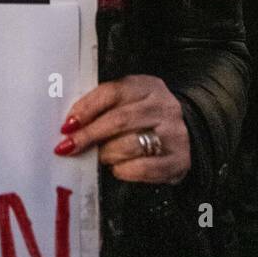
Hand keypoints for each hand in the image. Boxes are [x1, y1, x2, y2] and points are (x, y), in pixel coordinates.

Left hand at [54, 75, 190, 184]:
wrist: (189, 133)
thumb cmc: (146, 117)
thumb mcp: (129, 101)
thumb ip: (103, 107)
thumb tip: (70, 126)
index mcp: (147, 86)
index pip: (112, 92)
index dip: (86, 109)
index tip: (67, 125)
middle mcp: (163, 107)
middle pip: (119, 119)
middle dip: (89, 135)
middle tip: (69, 146)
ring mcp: (174, 133)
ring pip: (130, 144)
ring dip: (107, 153)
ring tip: (99, 156)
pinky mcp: (179, 160)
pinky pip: (144, 168)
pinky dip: (123, 170)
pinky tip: (117, 168)